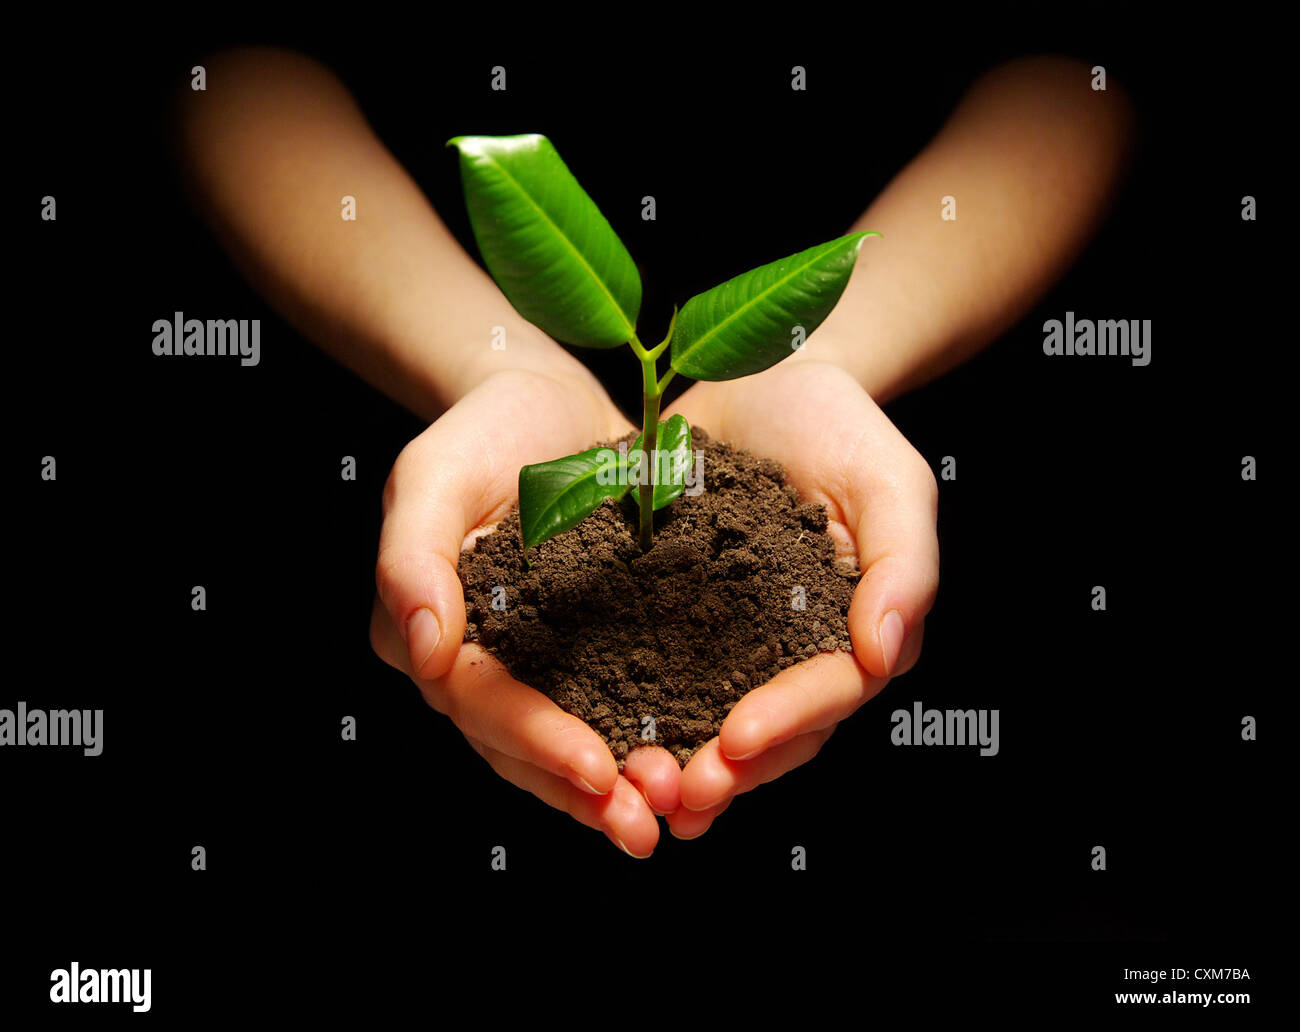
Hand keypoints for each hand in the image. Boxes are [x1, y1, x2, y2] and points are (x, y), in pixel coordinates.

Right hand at [369, 367, 684, 855]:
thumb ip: (412, 558)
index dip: (536, 742)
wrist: (553, 404)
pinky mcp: (595, 648)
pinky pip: (618, 707)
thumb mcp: (435, 473)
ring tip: (676, 817)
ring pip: (572, 742)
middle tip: (644, 826)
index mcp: (433, 632)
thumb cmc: (485, 428)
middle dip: (583, 793)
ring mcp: (538, 662)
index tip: (598, 768)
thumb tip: (422, 655)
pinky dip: (650, 741)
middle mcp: (478, 662)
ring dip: (618, 790)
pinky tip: (698, 768)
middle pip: (523, 747)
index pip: (479, 705)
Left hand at [663, 356, 938, 837]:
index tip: (737, 740)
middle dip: (728, 771)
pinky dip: (635, 715)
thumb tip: (883, 655)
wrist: (762, 376)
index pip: (830, 693)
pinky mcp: (680, 623)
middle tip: (676, 797)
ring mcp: (738, 644)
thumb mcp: (891, 481)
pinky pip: (660, 680)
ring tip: (635, 794)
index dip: (788, 722)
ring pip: (714, 724)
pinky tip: (597, 741)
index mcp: (854, 631)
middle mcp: (797, 652)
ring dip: (679, 765)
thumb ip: (904, 566)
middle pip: (773, 734)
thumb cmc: (839, 425)